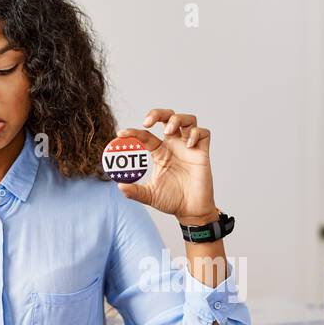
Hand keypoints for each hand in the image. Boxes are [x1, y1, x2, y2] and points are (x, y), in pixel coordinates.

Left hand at [114, 108, 219, 224]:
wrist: (191, 211)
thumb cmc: (172, 201)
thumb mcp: (150, 195)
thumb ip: (135, 191)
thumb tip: (120, 186)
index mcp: (160, 153)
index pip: (146, 135)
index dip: (133, 132)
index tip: (121, 134)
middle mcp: (175, 146)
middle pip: (168, 117)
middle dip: (158, 113)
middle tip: (147, 122)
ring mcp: (189, 148)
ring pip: (188, 120)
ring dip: (177, 120)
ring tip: (168, 131)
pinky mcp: (203, 153)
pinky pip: (204, 134)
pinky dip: (196, 134)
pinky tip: (188, 146)